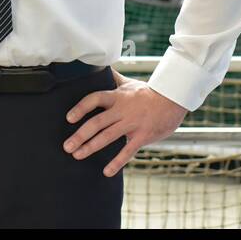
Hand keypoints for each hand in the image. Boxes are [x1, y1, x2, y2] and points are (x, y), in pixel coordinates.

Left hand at [63, 70, 187, 176]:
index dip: (80, 108)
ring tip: (77, 155)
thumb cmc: (149, 92)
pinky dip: (117, 162)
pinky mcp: (142, 136)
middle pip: (97, 122)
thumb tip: (101, 67)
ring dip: (91, 147)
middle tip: (67, 146)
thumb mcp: (130, 83)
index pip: (95, 99)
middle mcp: (122, 110)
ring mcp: (132, 124)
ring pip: (108, 137)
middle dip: (80, 135)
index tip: (69, 118)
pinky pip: (127, 151)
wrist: (173, 100)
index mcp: (118, 97)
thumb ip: (114, 79)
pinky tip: (107, 172)